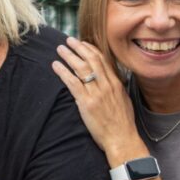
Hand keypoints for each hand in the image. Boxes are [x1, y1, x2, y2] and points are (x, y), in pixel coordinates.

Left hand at [52, 37, 147, 164]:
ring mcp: (97, 93)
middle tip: (69, 40)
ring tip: (59, 49)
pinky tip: (55, 65)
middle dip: (79, 47)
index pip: (103, 60)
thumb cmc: (123, 124)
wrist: (122, 139)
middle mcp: (107, 85)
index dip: (91, 49)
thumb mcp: (124, 101)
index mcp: (116, 84)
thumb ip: (116, 89)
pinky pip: (72, 83)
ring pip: (81, 68)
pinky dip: (63, 72)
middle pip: (91, 60)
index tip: (83, 43)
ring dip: (69, 56)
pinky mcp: (87, 103)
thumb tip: (111, 80)